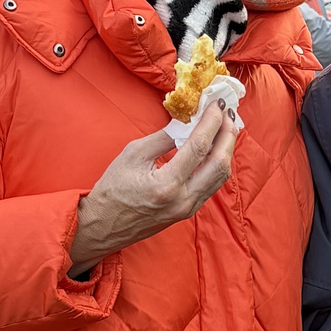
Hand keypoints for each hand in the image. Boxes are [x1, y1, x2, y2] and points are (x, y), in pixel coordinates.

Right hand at [68, 102, 237, 266]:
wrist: (103, 226)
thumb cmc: (112, 190)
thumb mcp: (133, 155)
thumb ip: (163, 138)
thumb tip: (187, 122)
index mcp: (167, 184)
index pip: (199, 147)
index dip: (211, 122)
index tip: (217, 104)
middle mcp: (183, 199)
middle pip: (219, 163)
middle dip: (228, 135)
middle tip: (228, 113)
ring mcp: (188, 208)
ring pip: (220, 176)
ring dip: (226, 149)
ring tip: (226, 127)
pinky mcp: (188, 212)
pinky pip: (211, 185)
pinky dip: (217, 164)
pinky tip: (215, 148)